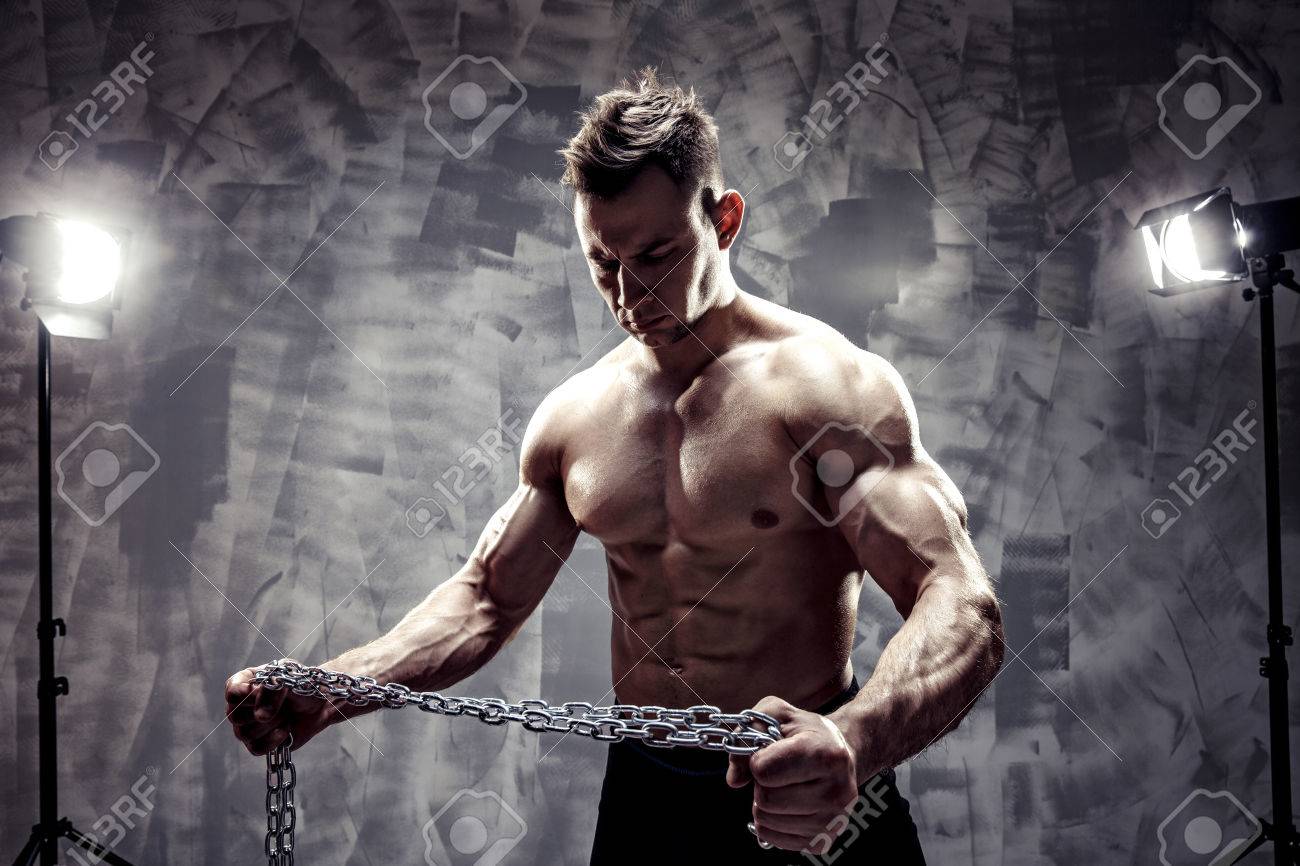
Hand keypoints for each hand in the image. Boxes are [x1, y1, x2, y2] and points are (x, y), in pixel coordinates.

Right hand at [224, 661, 331, 755]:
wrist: (320, 703)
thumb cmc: (302, 686)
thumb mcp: (289, 680)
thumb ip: (272, 691)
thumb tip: (260, 716)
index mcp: (244, 681)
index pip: (232, 693)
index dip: (250, 696)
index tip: (270, 694)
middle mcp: (241, 704)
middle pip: (235, 716)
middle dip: (266, 713)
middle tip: (285, 705)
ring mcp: (247, 724)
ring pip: (244, 734)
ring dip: (273, 725)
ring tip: (287, 715)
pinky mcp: (258, 741)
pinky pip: (256, 748)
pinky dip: (274, 740)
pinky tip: (286, 729)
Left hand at [726, 696, 859, 853]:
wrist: (844, 754)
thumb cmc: (806, 732)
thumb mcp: (777, 714)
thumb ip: (747, 733)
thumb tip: (734, 779)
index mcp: (825, 755)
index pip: (764, 770)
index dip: (757, 760)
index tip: (769, 753)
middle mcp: (836, 791)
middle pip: (765, 799)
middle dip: (761, 784)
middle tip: (778, 772)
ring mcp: (831, 820)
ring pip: (767, 821)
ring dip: (764, 803)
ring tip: (784, 787)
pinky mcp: (823, 840)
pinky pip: (773, 839)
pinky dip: (770, 822)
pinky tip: (786, 805)